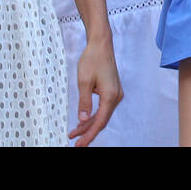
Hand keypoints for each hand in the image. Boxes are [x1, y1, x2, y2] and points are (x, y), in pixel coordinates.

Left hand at [69, 31, 121, 145]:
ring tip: (75, 133)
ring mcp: (115, 93)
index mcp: (110, 95)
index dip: (89, 135)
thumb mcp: (84, 81)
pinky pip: (103, 108)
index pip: (99, 122)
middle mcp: (116, 96)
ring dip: (89, 124)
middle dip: (88, 132)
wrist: (101, 44)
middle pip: (102, 120)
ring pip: (102, 115)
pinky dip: (93, 115)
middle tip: (75, 143)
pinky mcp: (112, 91)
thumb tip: (82, 119)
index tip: (79, 144)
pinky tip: (83, 120)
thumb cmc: (93, 59)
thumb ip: (84, 102)